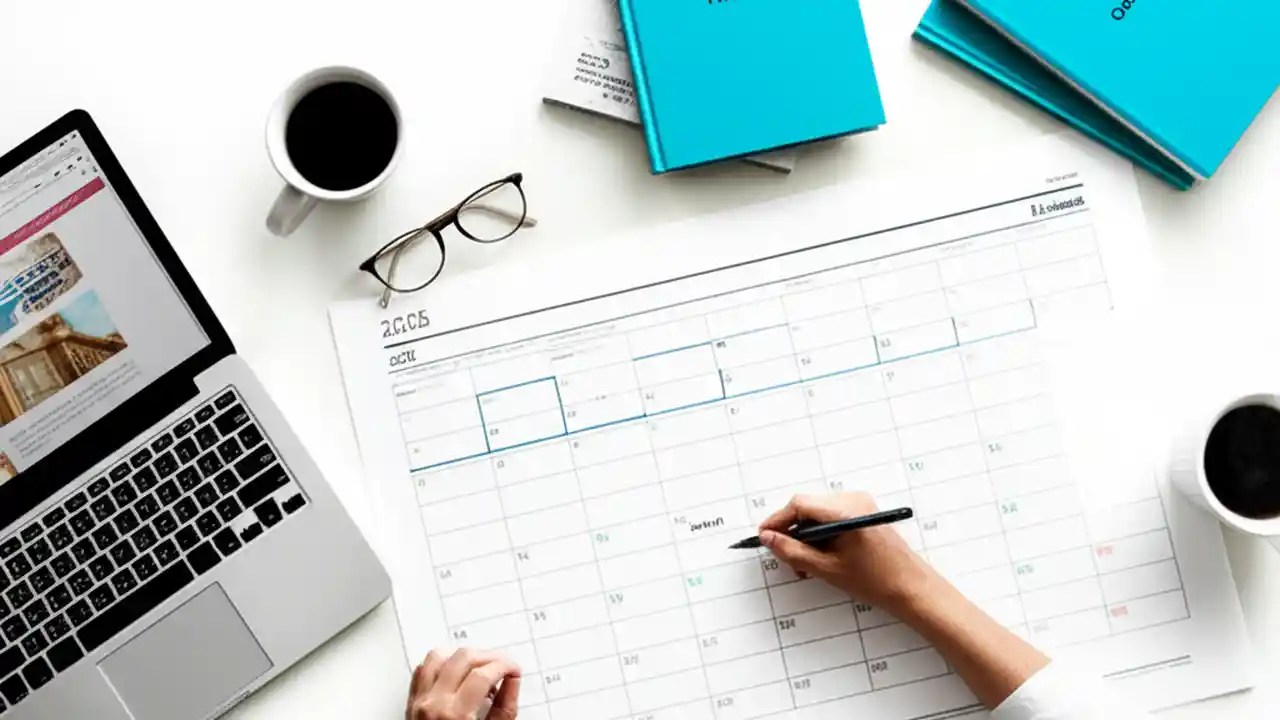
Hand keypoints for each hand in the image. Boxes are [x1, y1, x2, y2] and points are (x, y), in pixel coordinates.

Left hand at [406, 648, 520, 719]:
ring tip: (478, 666)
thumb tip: (512, 681)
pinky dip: (440, 662)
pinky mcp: (411, 702)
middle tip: (502, 665)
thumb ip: (505, 708)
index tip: (513, 669)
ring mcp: (419, 702)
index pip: (483, 673)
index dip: (504, 665)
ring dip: (462, 655)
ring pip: (439, 655)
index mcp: (455, 715)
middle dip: (488, 656)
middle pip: (463, 658)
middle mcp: (433, 704)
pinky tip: (454, 670)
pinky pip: (422, 669)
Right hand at [759, 492, 937, 614]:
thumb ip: (792, 552)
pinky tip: (821, 557)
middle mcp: (854, 500)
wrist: (912, 588)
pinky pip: (832, 517)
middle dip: (793, 532)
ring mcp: (861, 504)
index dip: (777, 520)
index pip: (799, 504)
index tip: (764, 536)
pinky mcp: (864, 513)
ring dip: (807, 536)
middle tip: (786, 558)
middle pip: (808, 507)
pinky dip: (821, 535)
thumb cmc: (876, 581)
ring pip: (818, 513)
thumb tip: (768, 538)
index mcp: (845, 510)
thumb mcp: (826, 569)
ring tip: (805, 564)